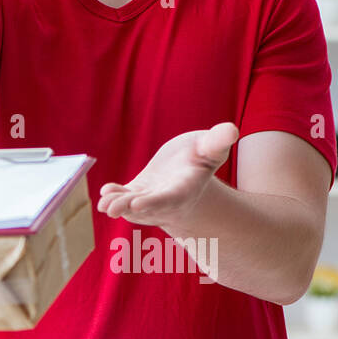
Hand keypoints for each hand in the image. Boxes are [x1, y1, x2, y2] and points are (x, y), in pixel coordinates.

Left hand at [96, 122, 238, 226]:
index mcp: (184, 190)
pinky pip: (122, 197)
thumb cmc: (200, 157)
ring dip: (117, 204)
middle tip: (112, 209)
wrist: (187, 169)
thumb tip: (232, 129)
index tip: (138, 204)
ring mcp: (148, 199)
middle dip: (130, 208)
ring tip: (105, 204)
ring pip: (130, 206)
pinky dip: (113, 195)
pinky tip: (105, 191)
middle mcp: (164, 200)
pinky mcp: (135, 193)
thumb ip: (218, 141)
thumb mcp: (210, 147)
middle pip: (146, 207)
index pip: (169, 199)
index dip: (154, 202)